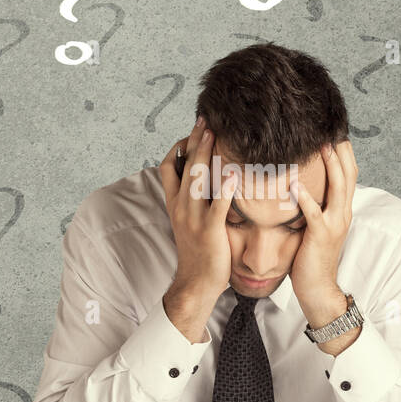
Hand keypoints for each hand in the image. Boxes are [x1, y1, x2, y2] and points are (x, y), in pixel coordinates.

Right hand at [157, 117, 237, 340]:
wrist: (196, 281)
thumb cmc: (199, 250)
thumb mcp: (189, 221)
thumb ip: (194, 199)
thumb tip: (206, 178)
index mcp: (174, 204)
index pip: (167, 167)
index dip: (178, 147)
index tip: (191, 132)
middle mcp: (180, 207)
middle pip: (184, 166)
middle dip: (194, 141)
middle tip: (205, 120)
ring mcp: (193, 219)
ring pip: (196, 180)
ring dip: (205, 154)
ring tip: (214, 134)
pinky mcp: (209, 230)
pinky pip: (216, 205)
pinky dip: (224, 188)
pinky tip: (233, 174)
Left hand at [288, 140, 357, 337]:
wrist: (319, 288)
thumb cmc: (312, 257)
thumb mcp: (318, 226)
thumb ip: (316, 205)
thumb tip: (302, 184)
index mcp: (343, 209)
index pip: (349, 173)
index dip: (344, 151)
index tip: (333, 130)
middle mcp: (343, 213)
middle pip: (348, 173)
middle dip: (340, 149)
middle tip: (330, 127)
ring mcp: (334, 224)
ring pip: (338, 187)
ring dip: (330, 165)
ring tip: (320, 145)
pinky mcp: (321, 236)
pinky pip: (314, 213)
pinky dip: (306, 197)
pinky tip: (295, 184)